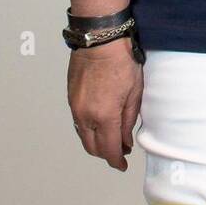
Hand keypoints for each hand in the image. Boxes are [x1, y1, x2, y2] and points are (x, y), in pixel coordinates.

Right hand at [67, 35, 142, 171]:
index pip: (109, 149)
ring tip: (111, 138)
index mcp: (105, 116)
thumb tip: (125, 140)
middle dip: (106, 154)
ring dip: (96, 142)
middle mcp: (86, 115)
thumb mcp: (135, 92)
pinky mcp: (71, 98)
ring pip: (83, 136)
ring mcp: (75, 107)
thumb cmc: (121, 61)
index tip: (122, 164)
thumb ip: (129, 120)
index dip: (116, 160)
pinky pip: (78, 123)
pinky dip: (88, 130)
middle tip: (119, 152)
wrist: (100, 40)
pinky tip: (99, 124)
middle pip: (92, 147)